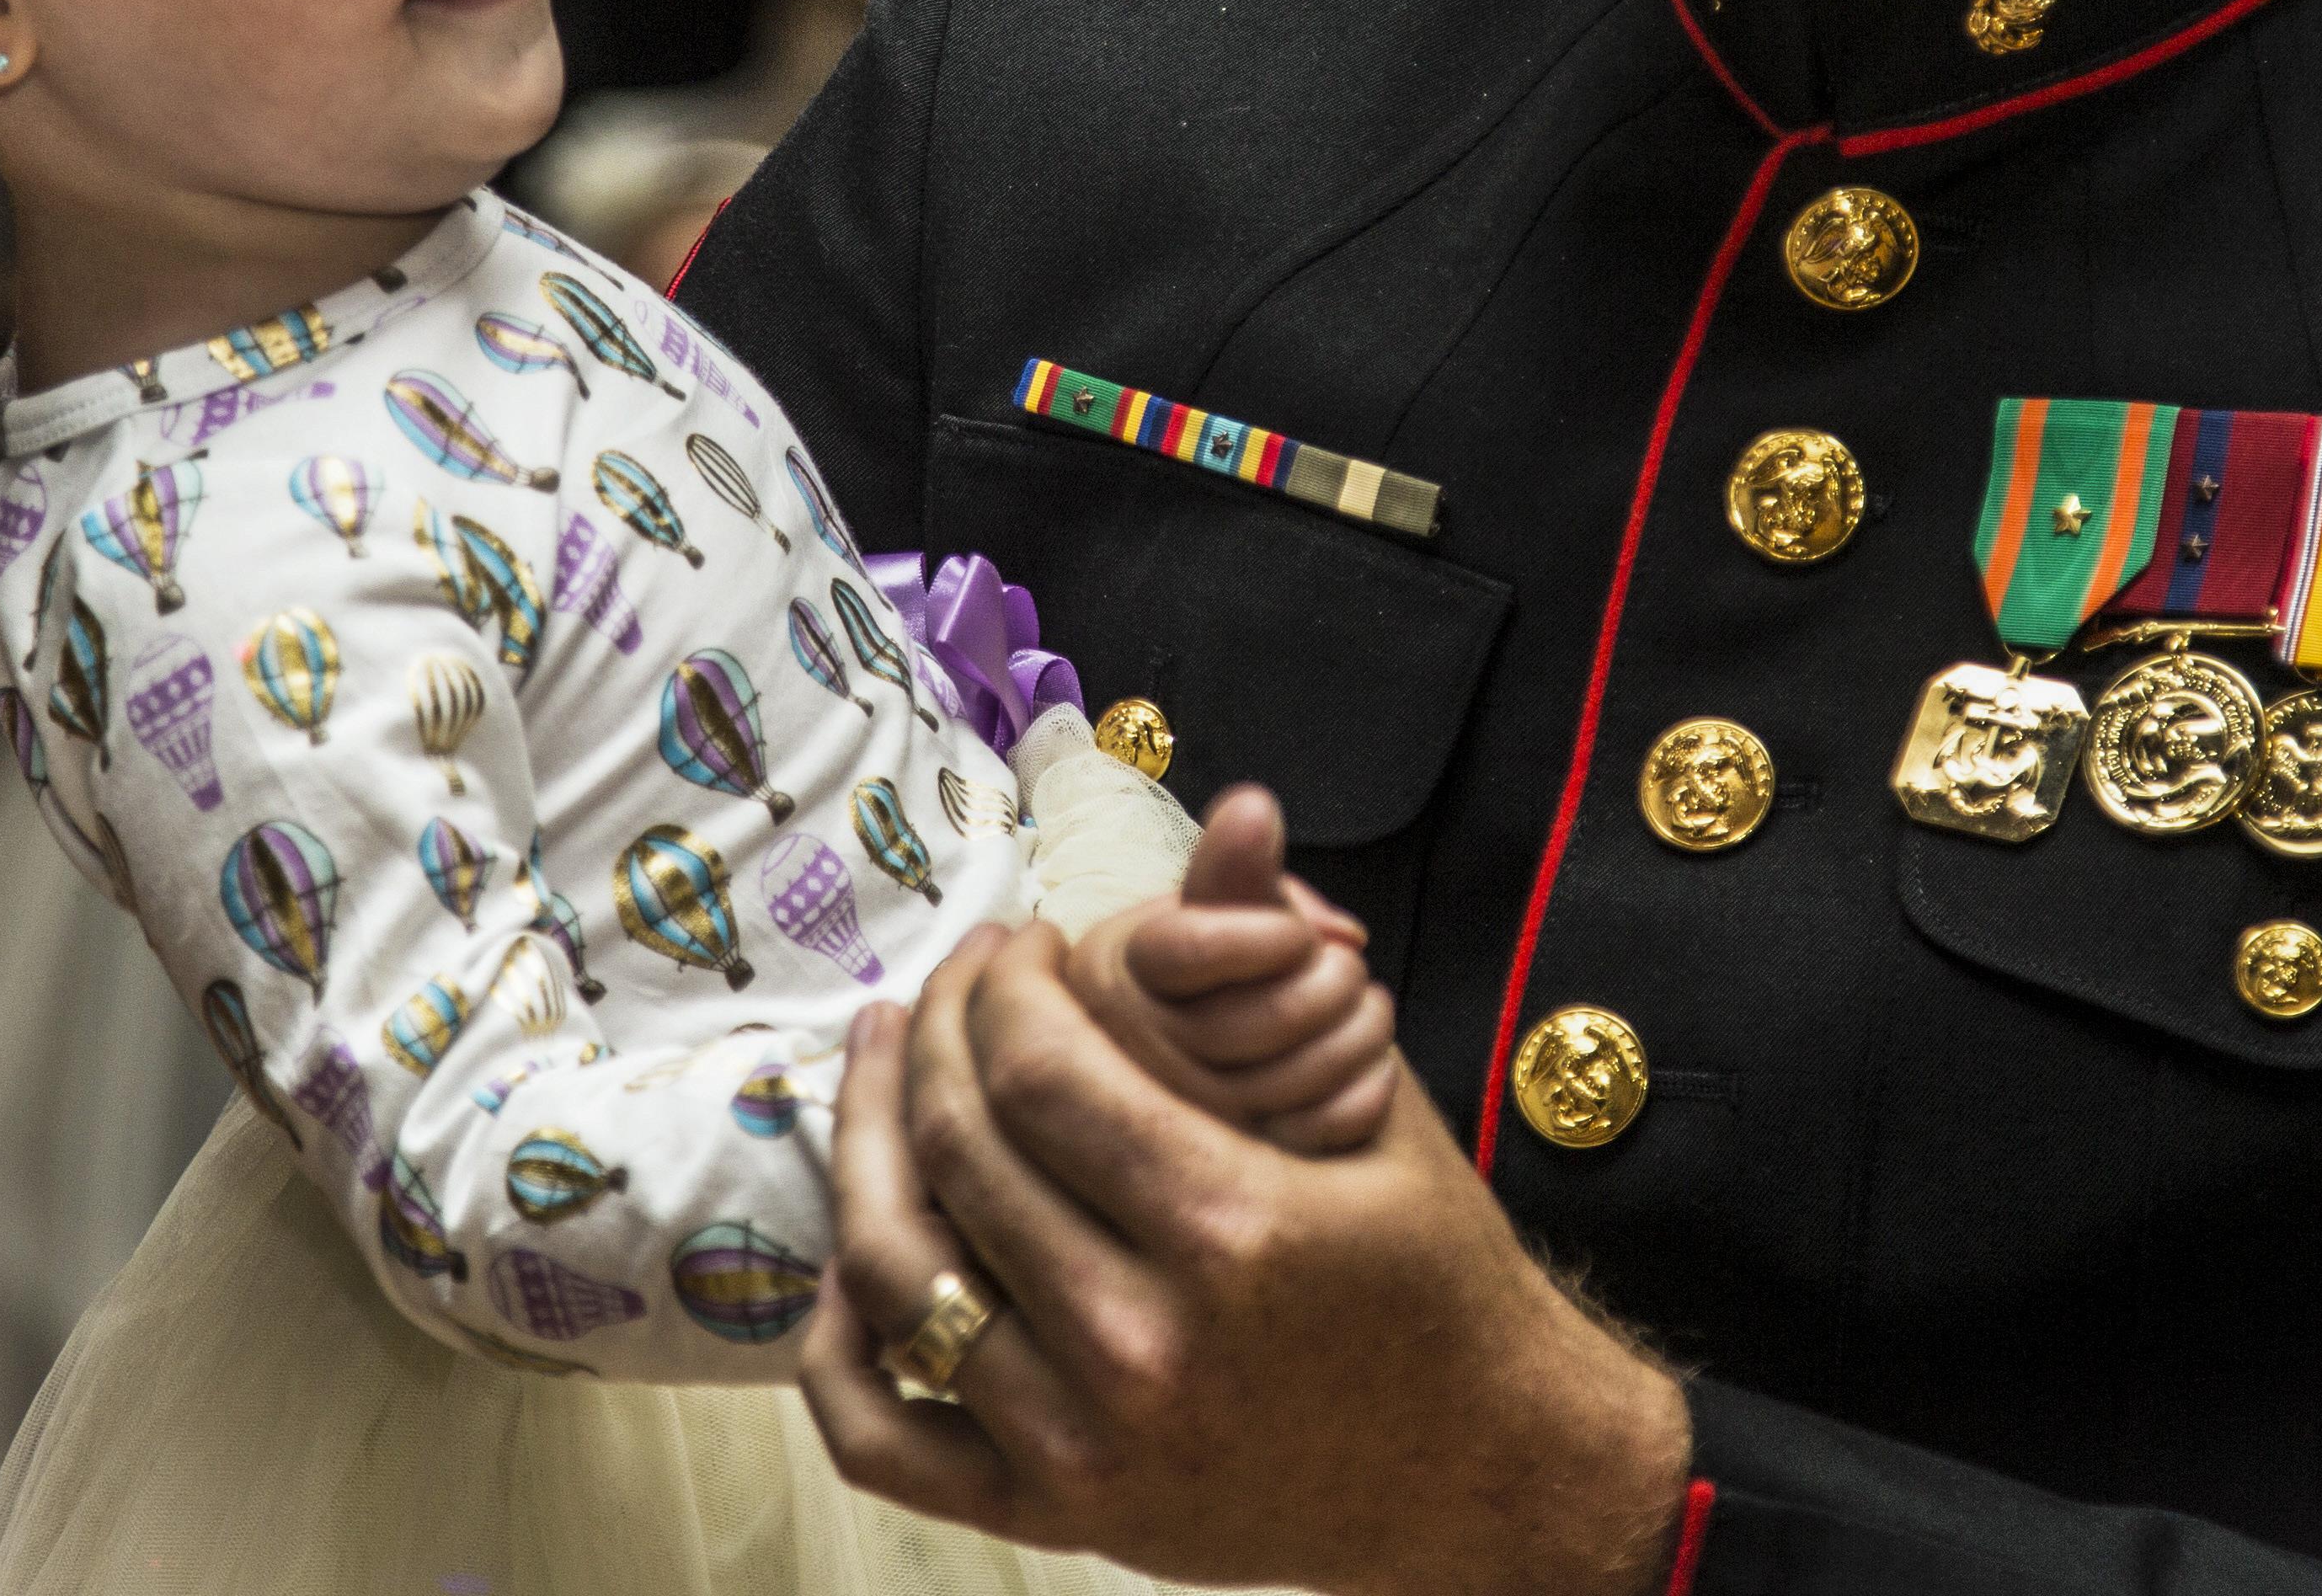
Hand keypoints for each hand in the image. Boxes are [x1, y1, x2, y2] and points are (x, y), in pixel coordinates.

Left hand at [796, 880, 1691, 1595]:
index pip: (1039, 1068)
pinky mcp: (1053, 1516)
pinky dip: (839, 1344)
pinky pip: (882, 1436)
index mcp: (1228, 1232)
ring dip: (868, 1142)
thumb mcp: (1376, 1100)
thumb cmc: (1432, 1272)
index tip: (1028, 944)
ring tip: (886, 1058)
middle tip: (962, 978)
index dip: (1009, 982)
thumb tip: (1239, 806)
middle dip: (940, 1028)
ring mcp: (1083, 1445)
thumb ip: (1278, 958)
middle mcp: (1141, 1346)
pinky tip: (855, 1247)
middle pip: (961, 1149)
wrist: (1483, 1472)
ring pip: (898, 1271)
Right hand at [1075, 785, 1401, 1151]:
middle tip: (1344, 972)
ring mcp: (1171, 1139)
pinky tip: (1364, 1076)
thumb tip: (1253, 806)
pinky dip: (1369, 1091)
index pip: (1190, 949)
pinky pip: (1328, 1129)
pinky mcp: (1230, 1193)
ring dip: (1360, 1030)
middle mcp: (1115, 1060)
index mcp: (1103, 975)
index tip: (1296, 935)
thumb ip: (1234, 871)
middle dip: (1330, 981)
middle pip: (1255, 1015)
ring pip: (1299, 1073)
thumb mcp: (1223, 920)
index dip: (1269, 936)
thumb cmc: (1234, 984)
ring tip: (1359, 1017)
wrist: (1246, 1090)